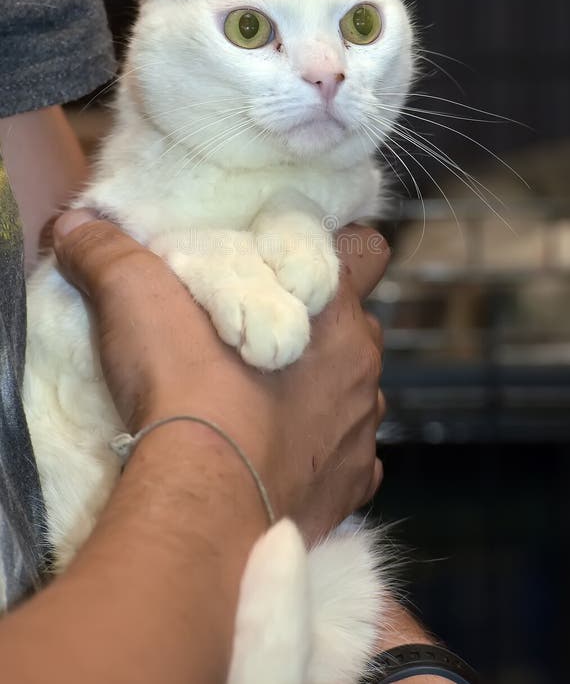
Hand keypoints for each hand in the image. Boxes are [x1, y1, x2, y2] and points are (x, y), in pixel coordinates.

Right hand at [53, 212, 388, 537]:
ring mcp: (358, 431)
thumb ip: (109, 254)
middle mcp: (360, 367)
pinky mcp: (347, 488)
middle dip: (321, 323)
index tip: (293, 260)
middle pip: (357, 324)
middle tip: (266, 330)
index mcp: (333, 309)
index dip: (333, 248)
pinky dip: (319, 452)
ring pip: (354, 391)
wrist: (200, 505)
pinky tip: (279, 453)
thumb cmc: (186, 387)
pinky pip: (346, 458)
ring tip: (268, 398)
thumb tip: (76, 225)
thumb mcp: (136, 298)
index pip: (365, 250)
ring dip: (322, 388)